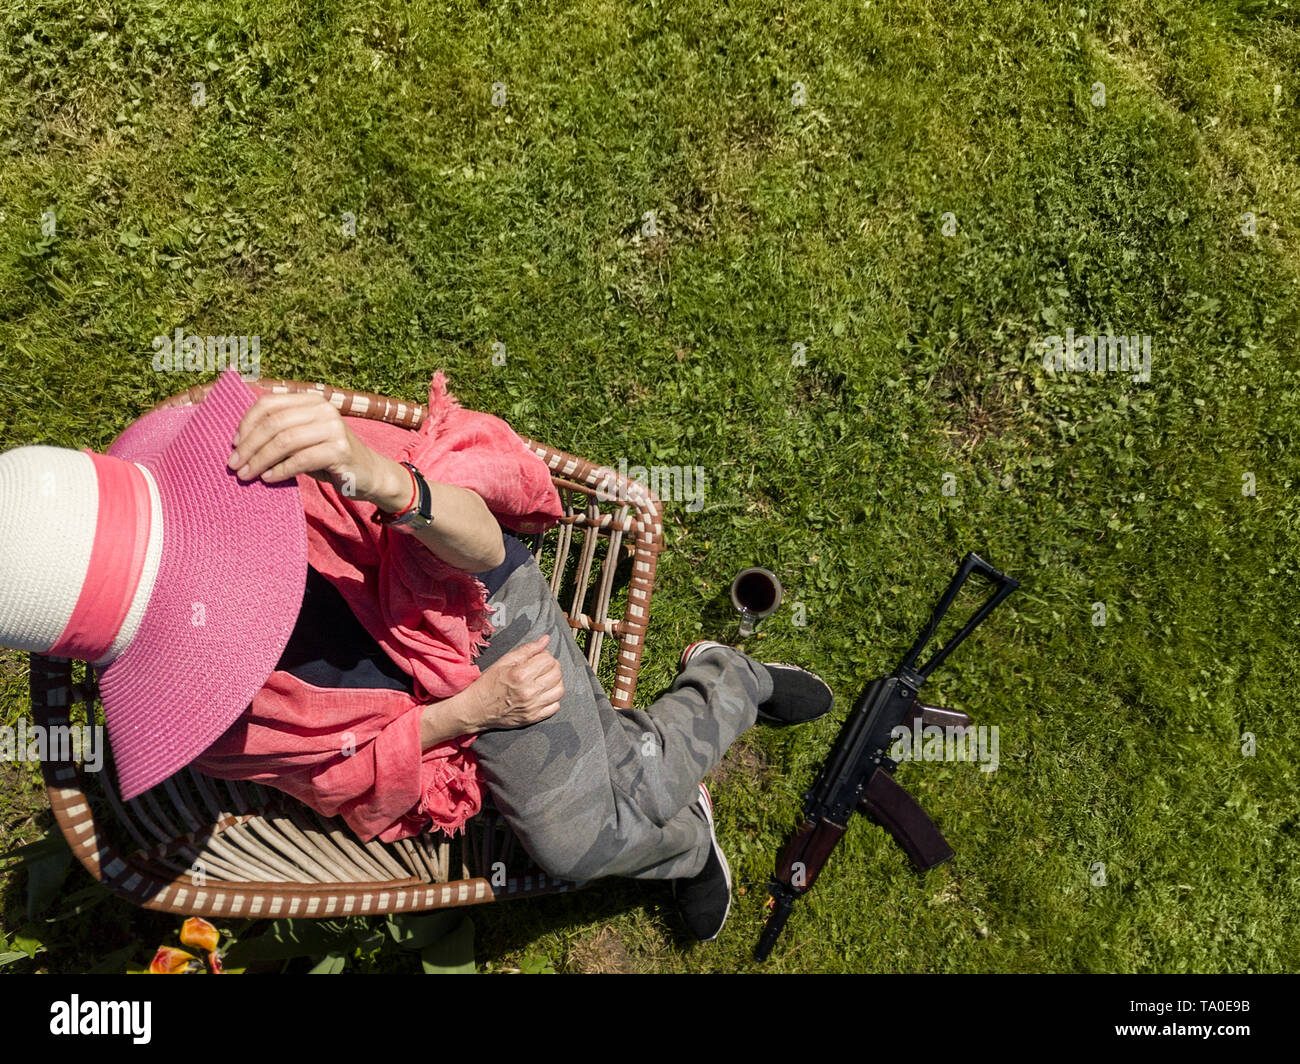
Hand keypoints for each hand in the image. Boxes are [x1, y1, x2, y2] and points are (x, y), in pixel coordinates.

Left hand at [228, 391, 394, 502]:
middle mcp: (323, 409)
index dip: (246, 423)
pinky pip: (301, 460)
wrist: (367, 473)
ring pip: (285, 441)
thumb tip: (238, 444)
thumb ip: (279, 433)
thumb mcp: (302, 439)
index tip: (233, 444)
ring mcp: (334, 429)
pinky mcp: (340, 450)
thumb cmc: (327, 457)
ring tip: (247, 475)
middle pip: (274, 423)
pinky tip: (268, 479)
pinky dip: (280, 470)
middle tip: (234, 465)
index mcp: (311, 400)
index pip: (269, 404)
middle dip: (249, 445)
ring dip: (260, 460)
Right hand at [463, 635, 564, 730]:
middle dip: (552, 666)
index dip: (545, 655)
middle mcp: (529, 691)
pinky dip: (553, 698)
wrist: (476, 709)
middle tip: (542, 667)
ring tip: (545, 680)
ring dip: (555, 682)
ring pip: (560, 690)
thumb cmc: (489, 683)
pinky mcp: (533, 718)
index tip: (538, 657)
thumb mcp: (504, 661)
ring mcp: (532, 706)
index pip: (549, 659)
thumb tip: (546, 639)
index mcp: (521, 674)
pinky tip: (543, 694)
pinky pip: (555, 707)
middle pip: (557, 674)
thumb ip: (528, 649)